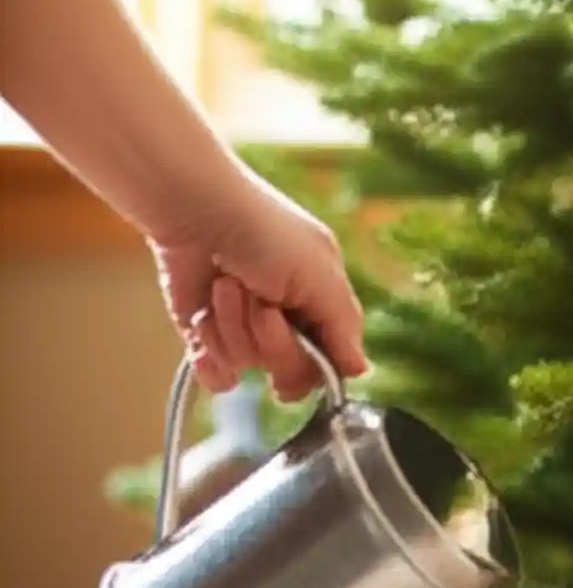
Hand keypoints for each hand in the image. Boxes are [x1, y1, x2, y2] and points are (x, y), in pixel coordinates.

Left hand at [149, 177, 367, 400]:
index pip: (331, 363)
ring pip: (248, 367)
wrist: (197, 211)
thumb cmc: (266, 231)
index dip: (313, 359)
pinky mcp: (207, 336)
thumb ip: (342, 326)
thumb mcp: (320, 274)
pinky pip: (217, 376)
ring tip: (225, 286)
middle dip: (271, 339)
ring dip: (232, 325)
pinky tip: (204, 322)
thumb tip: (361, 369)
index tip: (295, 327)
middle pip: (291, 372)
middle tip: (261, 303)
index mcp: (322, 307)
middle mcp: (287, 323)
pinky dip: (210, 354)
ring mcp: (244, 332)